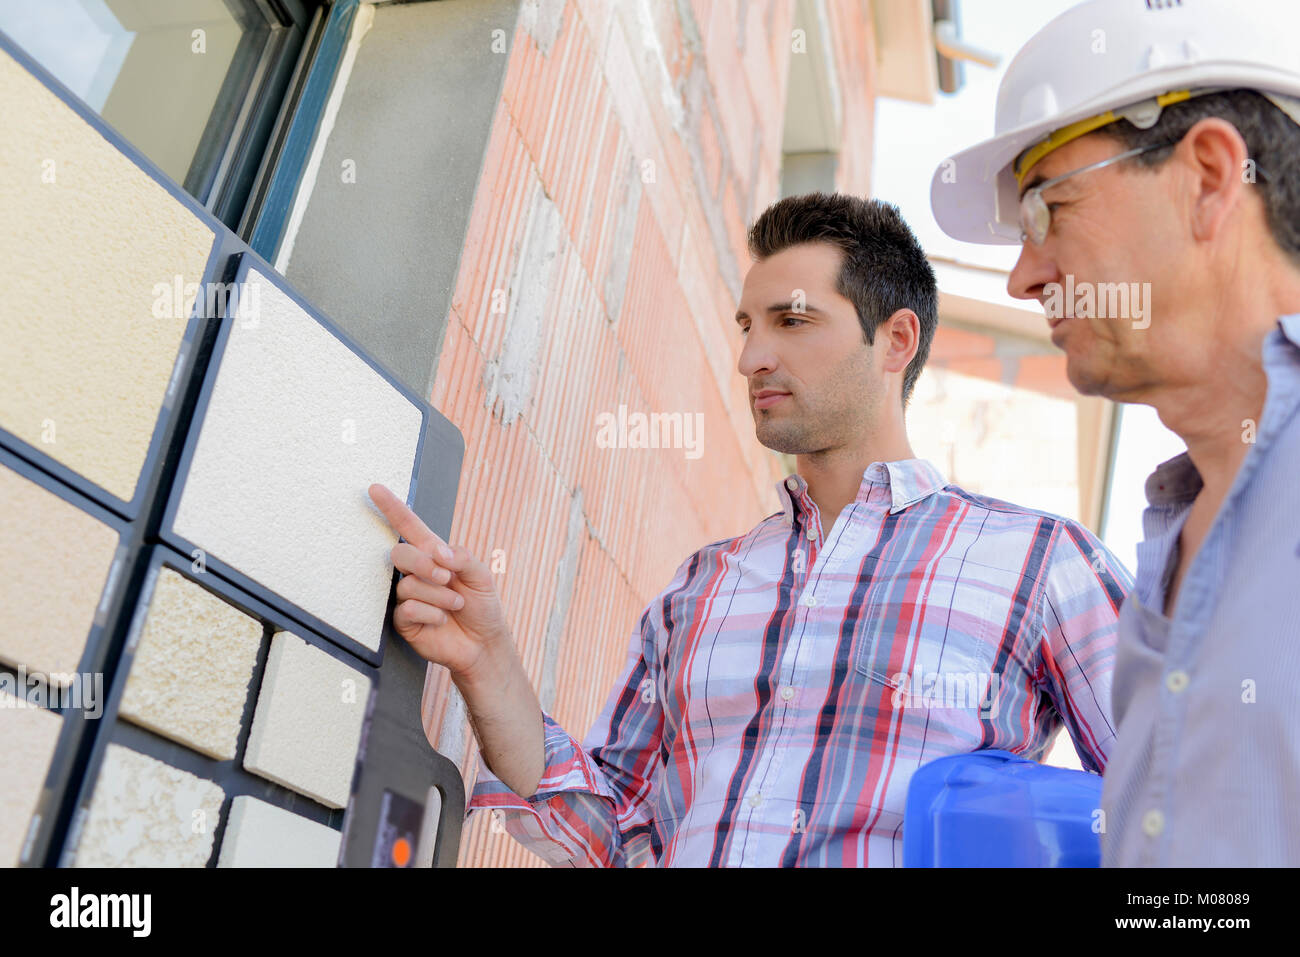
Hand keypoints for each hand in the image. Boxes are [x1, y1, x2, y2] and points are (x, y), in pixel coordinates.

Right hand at [367, 483, 513, 684]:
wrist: (483, 642)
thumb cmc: (482, 605)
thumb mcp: (481, 575)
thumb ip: (462, 557)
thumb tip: (438, 552)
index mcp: (434, 555)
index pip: (409, 527)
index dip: (392, 508)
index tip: (375, 488)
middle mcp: (416, 573)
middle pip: (401, 555)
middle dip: (424, 565)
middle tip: (447, 578)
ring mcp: (408, 596)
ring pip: (408, 586)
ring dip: (439, 596)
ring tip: (455, 605)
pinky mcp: (404, 621)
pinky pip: (407, 610)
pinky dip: (431, 614)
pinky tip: (441, 620)